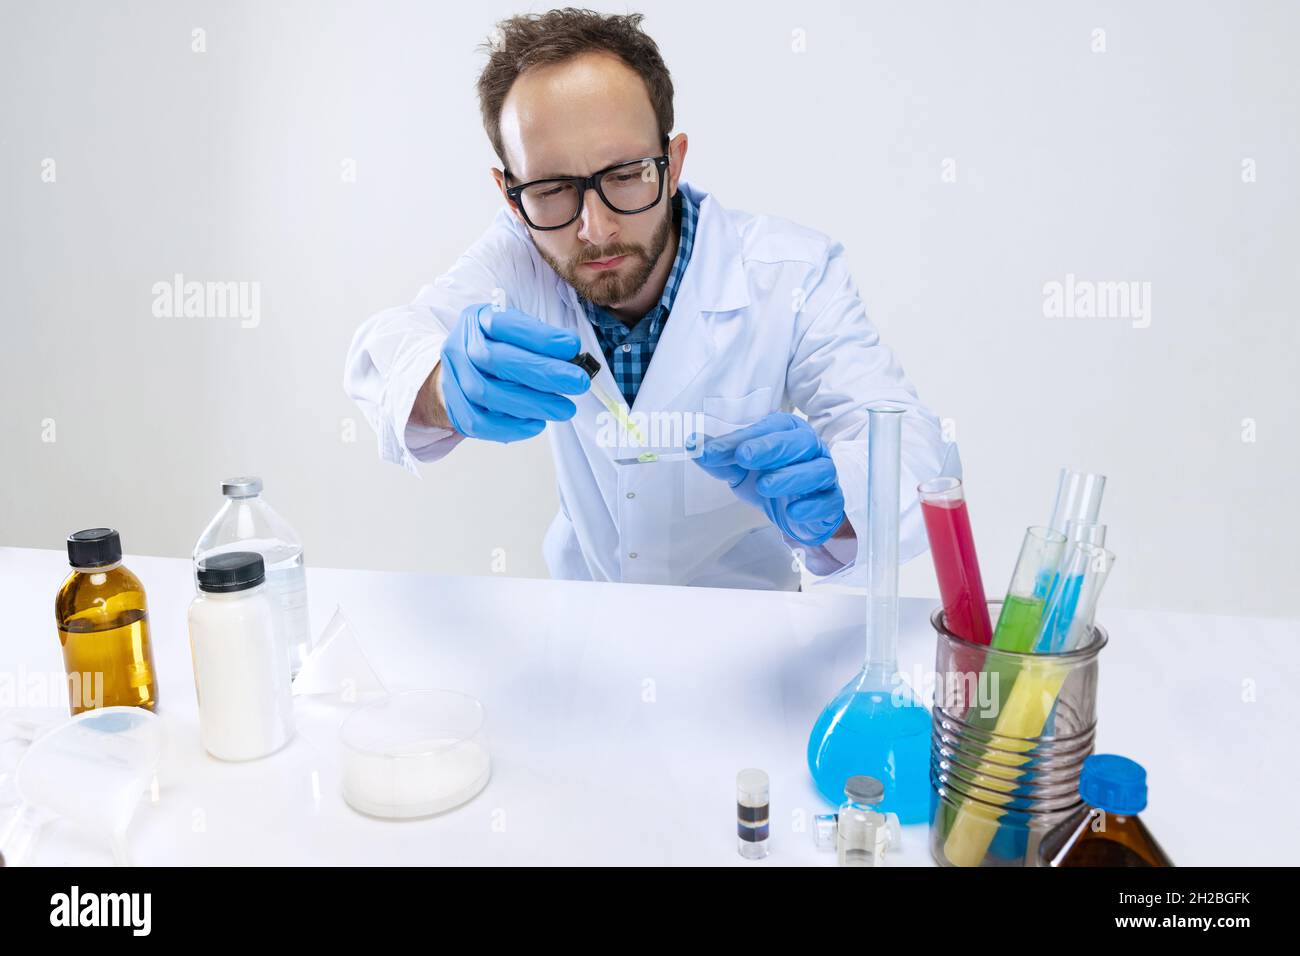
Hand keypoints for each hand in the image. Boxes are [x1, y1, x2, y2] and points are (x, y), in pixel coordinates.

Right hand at [439, 303, 590, 441]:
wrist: (460, 376)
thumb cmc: (497, 352)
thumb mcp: (513, 335)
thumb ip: (539, 342)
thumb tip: (573, 356)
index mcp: (478, 321)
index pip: (505, 325)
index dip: (540, 337)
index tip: (572, 347)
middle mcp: (461, 347)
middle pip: (498, 360)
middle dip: (543, 372)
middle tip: (578, 382)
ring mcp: (453, 379)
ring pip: (488, 393)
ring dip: (532, 404)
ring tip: (564, 409)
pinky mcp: (454, 409)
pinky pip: (480, 423)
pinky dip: (511, 426)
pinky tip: (537, 424)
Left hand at [688, 412, 845, 545]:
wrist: (795, 509)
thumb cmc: (770, 477)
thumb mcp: (740, 467)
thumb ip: (720, 456)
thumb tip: (694, 445)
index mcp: (788, 432)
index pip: (768, 429)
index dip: (741, 438)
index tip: (715, 450)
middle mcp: (811, 449)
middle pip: (800, 442)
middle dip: (772, 448)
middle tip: (744, 457)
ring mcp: (824, 474)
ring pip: (818, 470)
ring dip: (791, 477)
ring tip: (764, 486)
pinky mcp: (832, 501)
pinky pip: (829, 501)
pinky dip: (812, 506)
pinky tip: (792, 512)